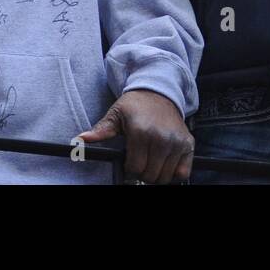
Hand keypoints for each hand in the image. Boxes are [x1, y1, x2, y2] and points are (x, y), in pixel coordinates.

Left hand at [76, 89, 193, 183]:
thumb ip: (100, 130)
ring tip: (152, 161)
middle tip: (141, 160)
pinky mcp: (188, 144)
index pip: (134, 168)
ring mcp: (176, 142)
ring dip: (156, 174)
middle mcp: (160, 138)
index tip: (130, 160)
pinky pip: (183, 173)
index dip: (130, 168)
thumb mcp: (116, 114)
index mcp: (140, 131)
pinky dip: (174, 173)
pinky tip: (166, 163)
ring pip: (164, 177)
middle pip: (149, 175)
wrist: (159, 93)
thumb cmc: (136, 105)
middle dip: (142, 172)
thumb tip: (81, 139)